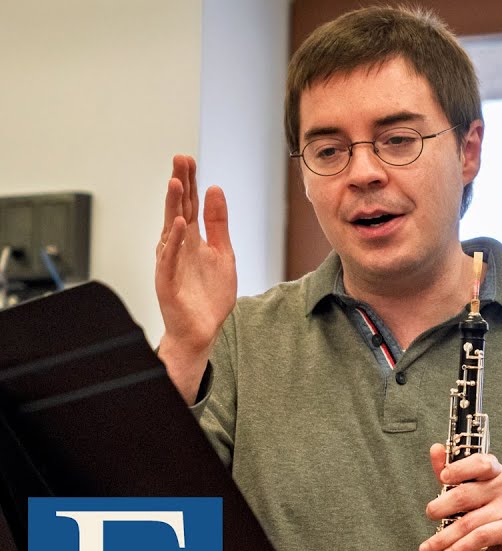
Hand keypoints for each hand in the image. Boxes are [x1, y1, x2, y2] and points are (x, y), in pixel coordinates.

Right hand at [154, 155, 236, 402]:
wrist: (201, 331)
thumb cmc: (210, 295)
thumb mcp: (223, 253)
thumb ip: (218, 224)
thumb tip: (215, 190)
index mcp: (191, 239)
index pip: (188, 204)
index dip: (188, 182)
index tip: (187, 159)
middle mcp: (177, 247)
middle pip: (177, 209)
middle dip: (178, 184)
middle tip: (179, 159)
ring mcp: (170, 263)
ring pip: (170, 230)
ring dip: (172, 207)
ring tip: (175, 183)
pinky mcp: (168, 282)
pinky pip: (169, 259)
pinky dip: (173, 242)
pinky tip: (179, 225)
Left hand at [418, 444, 501, 550]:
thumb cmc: (487, 508)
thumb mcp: (469, 488)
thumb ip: (451, 471)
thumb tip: (435, 448)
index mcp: (494, 471)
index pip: (480, 463)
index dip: (460, 468)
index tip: (443, 477)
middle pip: (466, 494)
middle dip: (441, 507)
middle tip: (429, 514)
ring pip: (469, 521)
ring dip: (444, 537)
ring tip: (428, 547)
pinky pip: (481, 537)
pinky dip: (461, 546)